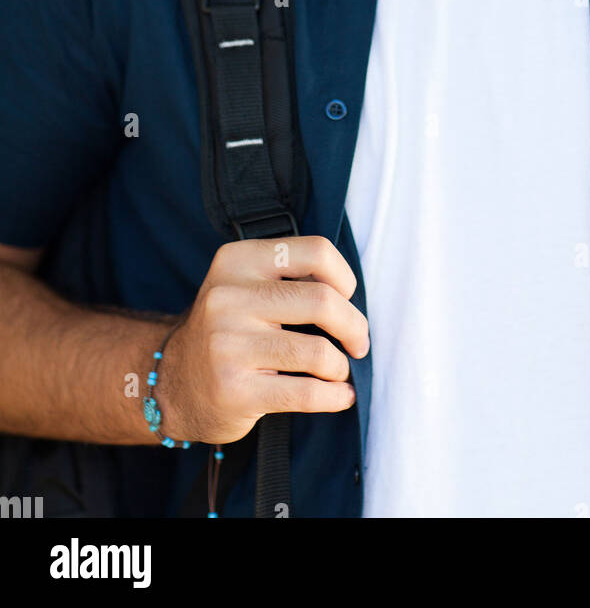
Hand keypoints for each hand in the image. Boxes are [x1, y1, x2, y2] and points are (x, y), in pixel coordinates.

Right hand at [156, 235, 368, 443]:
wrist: (173, 383)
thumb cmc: (229, 330)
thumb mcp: (246, 285)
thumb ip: (291, 277)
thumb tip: (353, 297)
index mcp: (237, 260)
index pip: (316, 251)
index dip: (345, 277)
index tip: (347, 298)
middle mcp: (228, 298)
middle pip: (322, 301)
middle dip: (354, 326)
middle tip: (359, 342)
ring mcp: (228, 345)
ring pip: (318, 352)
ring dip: (341, 366)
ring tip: (339, 371)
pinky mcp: (234, 390)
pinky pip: (306, 393)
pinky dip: (335, 397)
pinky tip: (340, 396)